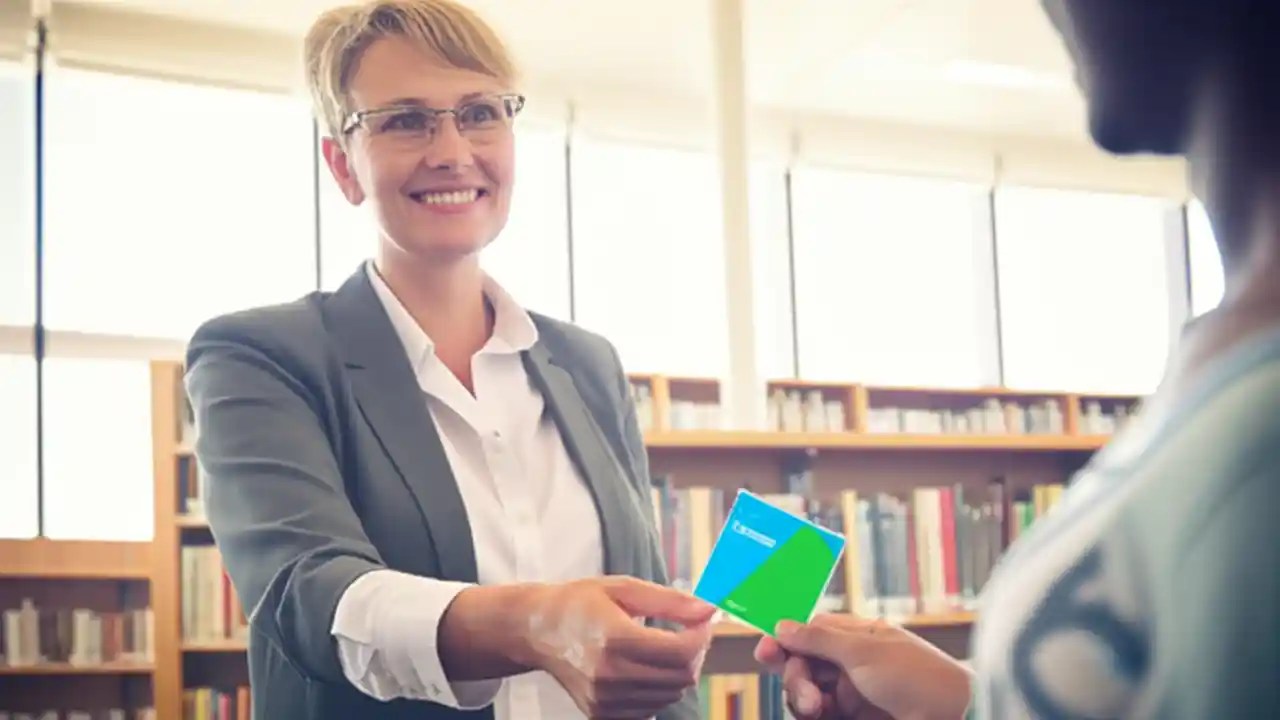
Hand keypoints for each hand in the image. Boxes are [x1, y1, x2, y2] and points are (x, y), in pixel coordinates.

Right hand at [520, 576, 715, 718]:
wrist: (538, 630)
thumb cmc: (581, 602)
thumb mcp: (625, 588)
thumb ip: (671, 601)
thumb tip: (710, 610)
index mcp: (615, 639)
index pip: (680, 652)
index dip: (702, 636)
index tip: (703, 621)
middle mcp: (609, 675)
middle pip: (680, 677)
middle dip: (695, 653)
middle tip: (688, 631)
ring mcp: (604, 700)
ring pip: (669, 695)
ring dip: (678, 672)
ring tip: (664, 646)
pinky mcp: (601, 714)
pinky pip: (651, 709)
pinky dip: (659, 689)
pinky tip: (646, 666)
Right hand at [754, 614, 970, 719]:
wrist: (951, 717)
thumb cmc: (914, 675)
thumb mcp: (863, 650)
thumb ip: (819, 639)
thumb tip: (782, 624)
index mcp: (856, 635)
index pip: (808, 632)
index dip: (784, 641)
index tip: (764, 653)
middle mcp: (850, 661)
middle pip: (802, 664)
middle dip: (795, 676)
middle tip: (806, 694)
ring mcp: (851, 691)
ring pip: (807, 692)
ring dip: (802, 698)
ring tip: (815, 709)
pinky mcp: (852, 716)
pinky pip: (819, 714)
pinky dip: (812, 713)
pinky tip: (819, 713)